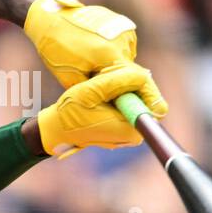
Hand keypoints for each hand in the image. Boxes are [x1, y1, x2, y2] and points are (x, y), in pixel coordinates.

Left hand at [24, 0, 166, 114]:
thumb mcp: (71, 78)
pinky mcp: (122, 25)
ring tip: (91, 62)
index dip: (148, 98)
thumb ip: (96, 92)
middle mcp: (122, 40)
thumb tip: (114, 106)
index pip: (136, 81)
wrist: (50, 16)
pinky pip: (122, 48)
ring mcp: (124, 30)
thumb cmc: (56, 49)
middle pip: (131, 72)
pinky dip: (113, 54)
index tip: (160, 111)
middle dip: (121, 84)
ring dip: (115, 68)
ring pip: (126, 60)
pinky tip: (95, 51)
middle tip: (105, 89)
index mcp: (109, 54)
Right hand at [36, 61, 166, 157]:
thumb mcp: (90, 91)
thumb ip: (117, 81)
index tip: (125, 77)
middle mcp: (132, 136)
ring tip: (101, 85)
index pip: (155, 105)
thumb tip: (143, 76)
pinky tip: (101, 93)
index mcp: (129, 129)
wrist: (56, 128)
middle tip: (108, 78)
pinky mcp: (121, 131)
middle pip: (146, 104)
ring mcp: (127, 135)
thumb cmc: (70, 112)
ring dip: (123, 90)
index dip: (143, 86)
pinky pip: (127, 109)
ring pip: (136, 104)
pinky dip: (118, 98)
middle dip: (132, 87)